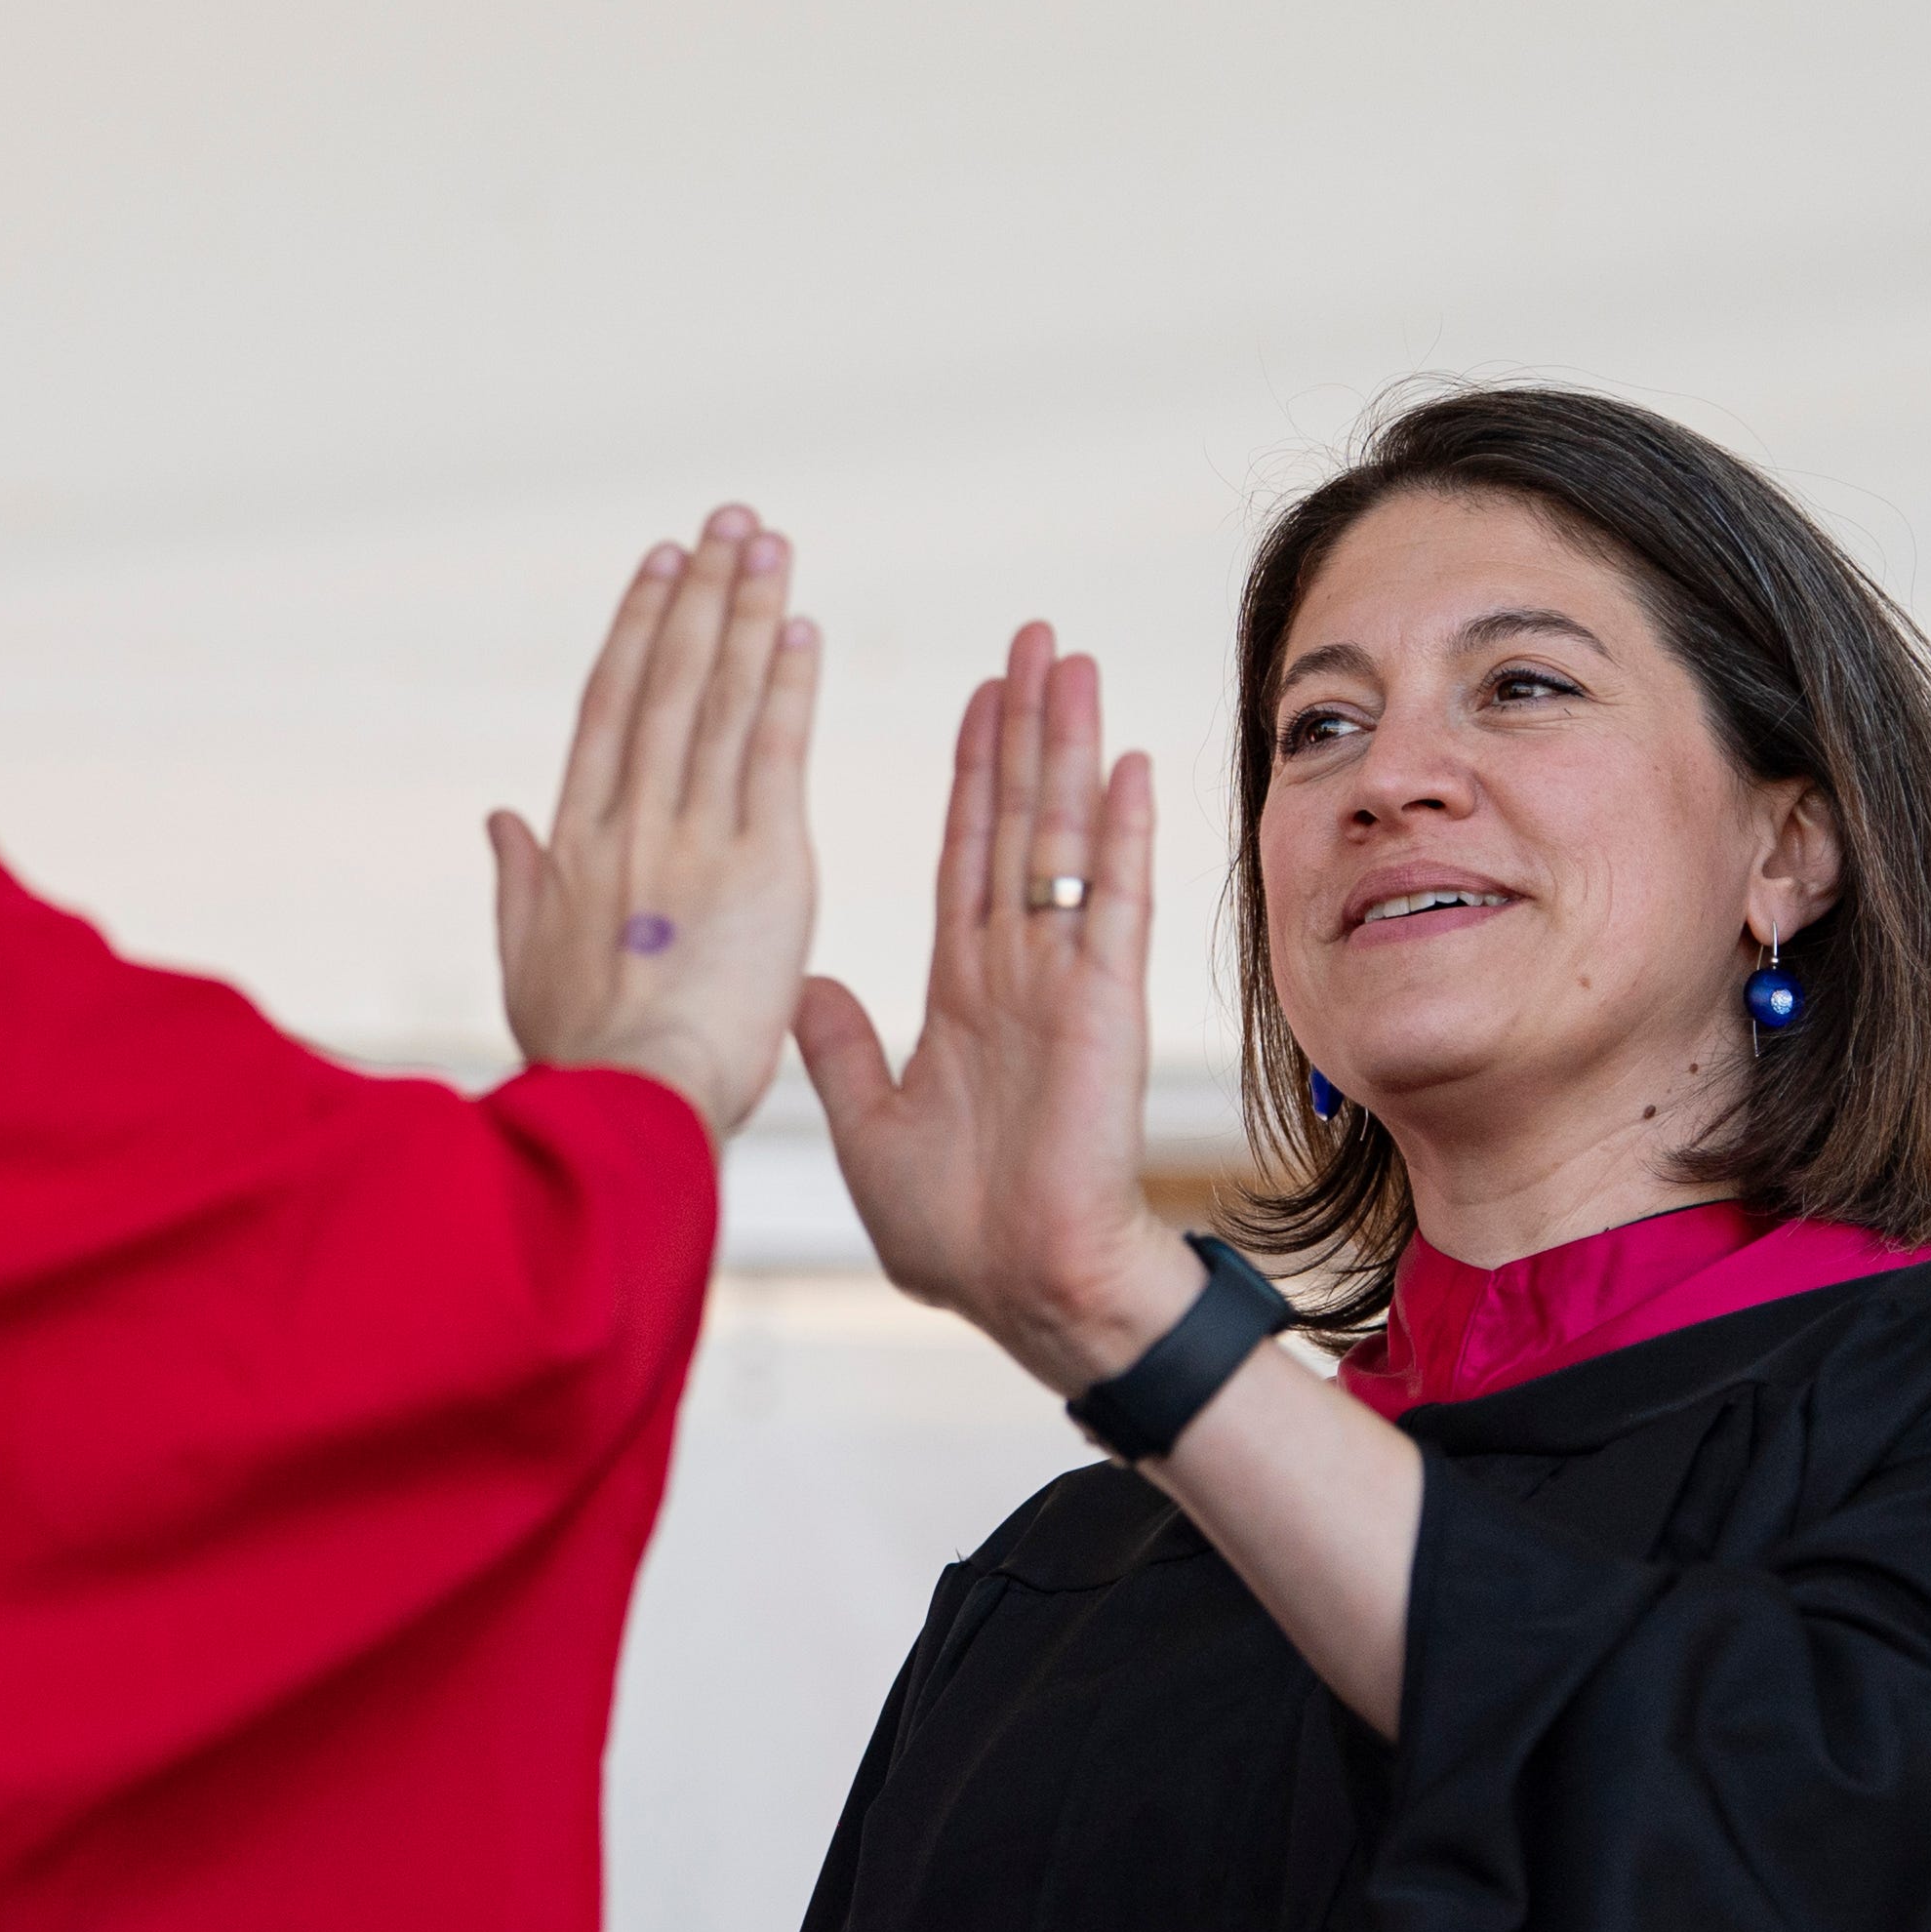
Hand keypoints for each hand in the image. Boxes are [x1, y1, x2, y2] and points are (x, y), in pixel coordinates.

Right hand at [491, 508, 820, 1136]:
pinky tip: (801, 628)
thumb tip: (499, 817)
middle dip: (700, 592)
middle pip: (670, 681)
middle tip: (727, 520)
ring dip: (747, 611)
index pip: (610, 708)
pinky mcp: (765, 865)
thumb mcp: (525, 965)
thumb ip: (516, 881)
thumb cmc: (581, 1057)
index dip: (636, 628)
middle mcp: (632, 821)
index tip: (659, 567)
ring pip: (724, 698)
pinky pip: (778, 752)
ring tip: (767, 543)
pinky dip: (788, 684)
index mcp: (575, 843)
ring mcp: (696, 835)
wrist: (632, 1103)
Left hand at [794, 623, 1193, 1394]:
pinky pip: (1111, 906)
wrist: (1023, 1292)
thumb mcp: (866, 1124)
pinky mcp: (1102, 1009)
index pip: (965, 854)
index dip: (971, 774)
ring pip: (1063, 841)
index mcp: (963, 993)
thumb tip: (803, 983)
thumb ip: (839, 1048)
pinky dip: (1120, 836)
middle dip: (1024, 729)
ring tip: (1072, 663)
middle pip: (1018, 822)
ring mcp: (1064, 983)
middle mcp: (1017, 971)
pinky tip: (1127, 765)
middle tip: (1033, 638)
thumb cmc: (959, 1232)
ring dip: (1069, 751)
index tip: (979, 696)